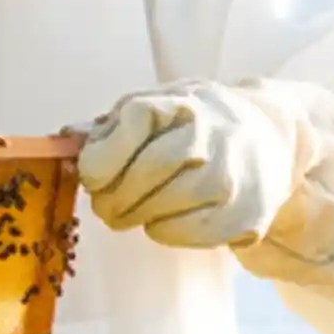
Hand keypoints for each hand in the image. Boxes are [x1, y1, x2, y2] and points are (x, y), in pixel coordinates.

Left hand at [76, 78, 299, 248]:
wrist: (268, 135)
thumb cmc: (192, 124)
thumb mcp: (155, 108)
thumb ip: (110, 126)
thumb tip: (65, 140)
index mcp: (180, 101)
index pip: (136, 118)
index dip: (103, 153)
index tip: (90, 175)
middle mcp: (212, 133)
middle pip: (148, 169)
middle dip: (113, 194)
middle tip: (102, 205)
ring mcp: (233, 173)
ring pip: (166, 204)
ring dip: (135, 213)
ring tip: (128, 211)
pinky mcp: (246, 213)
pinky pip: (188, 231)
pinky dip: (163, 230)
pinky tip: (160, 220)